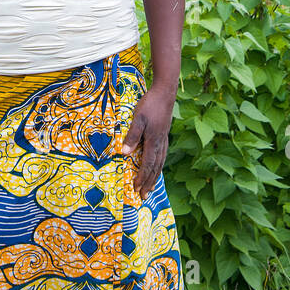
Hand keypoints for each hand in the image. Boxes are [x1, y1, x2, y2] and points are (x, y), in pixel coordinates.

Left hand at [119, 84, 174, 199]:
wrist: (165, 92)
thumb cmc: (150, 104)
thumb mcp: (138, 119)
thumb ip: (132, 136)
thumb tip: (124, 154)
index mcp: (153, 141)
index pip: (147, 164)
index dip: (141, 178)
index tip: (136, 189)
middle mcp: (160, 143)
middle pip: (155, 168)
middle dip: (148, 183)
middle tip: (143, 197)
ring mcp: (164, 139)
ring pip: (160, 163)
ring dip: (154, 177)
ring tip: (150, 188)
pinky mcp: (164, 135)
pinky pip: (162, 156)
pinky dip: (159, 166)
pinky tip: (156, 167)